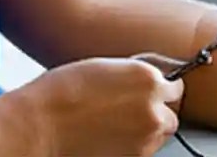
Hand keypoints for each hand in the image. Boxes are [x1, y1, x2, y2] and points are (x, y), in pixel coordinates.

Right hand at [13, 56, 185, 156]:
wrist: (41, 123)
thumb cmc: (62, 91)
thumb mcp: (105, 68)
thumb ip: (135, 76)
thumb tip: (151, 84)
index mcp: (147, 78)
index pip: (176, 87)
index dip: (161, 91)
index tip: (151, 95)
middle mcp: (153, 107)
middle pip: (172, 115)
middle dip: (156, 114)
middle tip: (130, 113)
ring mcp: (146, 137)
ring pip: (159, 136)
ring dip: (146, 131)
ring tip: (114, 126)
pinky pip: (144, 152)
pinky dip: (133, 147)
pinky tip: (108, 137)